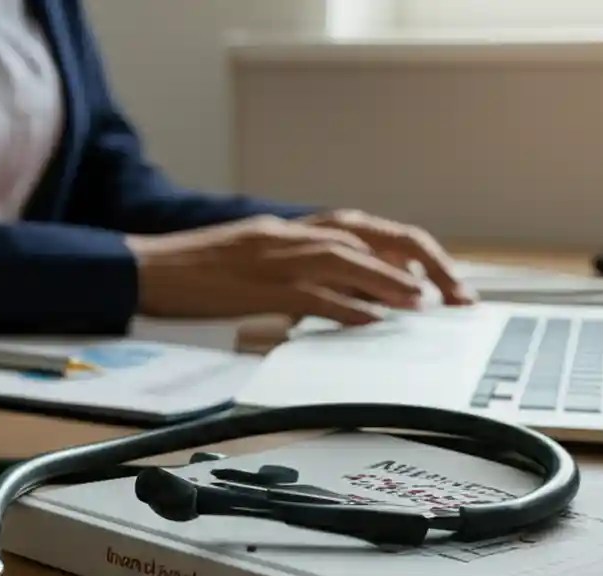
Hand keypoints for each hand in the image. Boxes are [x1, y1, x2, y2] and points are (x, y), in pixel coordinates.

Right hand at [125, 213, 472, 325]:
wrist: (147, 268)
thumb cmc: (200, 271)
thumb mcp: (259, 263)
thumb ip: (305, 274)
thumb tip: (354, 298)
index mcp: (293, 228)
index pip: (367, 230)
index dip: (411, 252)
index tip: (440, 280)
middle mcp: (292, 235)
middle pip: (372, 237)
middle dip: (421, 263)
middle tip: (455, 293)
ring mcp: (277, 258)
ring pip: (349, 261)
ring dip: (393, 282)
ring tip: (426, 303)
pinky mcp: (259, 285)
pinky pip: (313, 295)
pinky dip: (348, 306)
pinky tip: (374, 320)